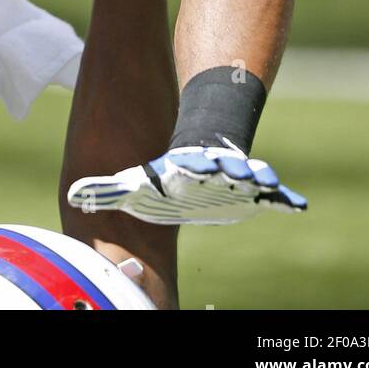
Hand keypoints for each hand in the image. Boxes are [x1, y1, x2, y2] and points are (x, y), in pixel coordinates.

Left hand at [67, 142, 306, 224]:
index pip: (185, 163)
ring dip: (259, 179)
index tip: (196, 163)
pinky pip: (272, 195)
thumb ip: (106, 191)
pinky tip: (297, 205)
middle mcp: (211, 170)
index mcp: (181, 167)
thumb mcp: (133, 185)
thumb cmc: (160, 179)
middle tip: (240, 171)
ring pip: (250, 175)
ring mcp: (234, 179)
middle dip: (231, 169)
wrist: (190, 164)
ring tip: (269, 183)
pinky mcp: (252, 193)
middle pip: (222, 166)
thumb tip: (71, 194)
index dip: (191, 163)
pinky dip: (285, 198)